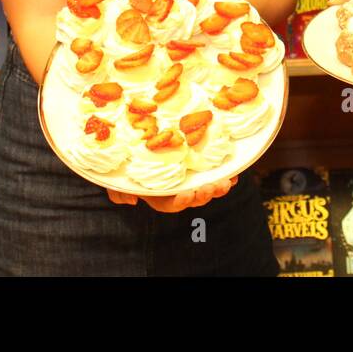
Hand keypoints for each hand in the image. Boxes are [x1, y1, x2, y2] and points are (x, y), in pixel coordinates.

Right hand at [106, 176, 237, 210]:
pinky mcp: (199, 166)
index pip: (172, 204)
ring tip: (226, 183)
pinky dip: (227, 174)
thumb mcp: (115, 178)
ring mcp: (190, 178)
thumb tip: (131, 201)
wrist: (133, 147)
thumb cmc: (125, 166)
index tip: (187, 195)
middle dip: (205, 195)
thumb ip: (118, 192)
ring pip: (207, 188)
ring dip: (218, 188)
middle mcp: (177, 189)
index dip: (181, 202)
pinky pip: (215, 173)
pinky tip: (236, 172)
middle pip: (194, 198)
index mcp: (160, 195)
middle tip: (212, 188)